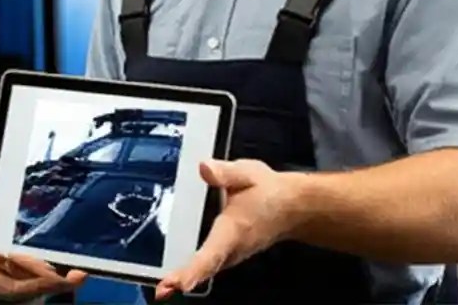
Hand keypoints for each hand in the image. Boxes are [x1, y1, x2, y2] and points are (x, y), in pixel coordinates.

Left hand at [155, 159, 301, 300]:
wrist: (294, 207)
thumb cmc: (269, 191)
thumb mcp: (247, 174)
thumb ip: (224, 173)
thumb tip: (204, 168)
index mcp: (233, 229)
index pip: (212, 253)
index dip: (194, 269)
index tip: (177, 283)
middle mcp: (233, 248)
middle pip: (206, 268)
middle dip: (184, 278)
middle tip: (162, 290)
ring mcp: (233, 255)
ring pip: (208, 270)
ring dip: (187, 278)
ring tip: (164, 289)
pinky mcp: (232, 255)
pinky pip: (211, 266)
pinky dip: (195, 273)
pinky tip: (178, 278)